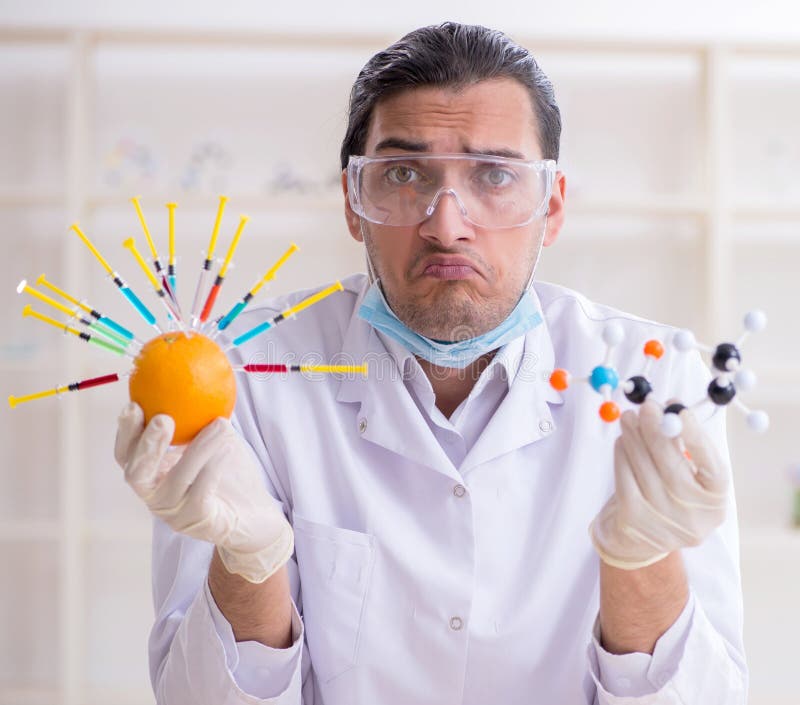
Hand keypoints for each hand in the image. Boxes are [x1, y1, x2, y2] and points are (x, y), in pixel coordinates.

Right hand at [114, 402, 293, 582]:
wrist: (255, 513)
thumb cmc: (230, 470)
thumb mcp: (213, 438)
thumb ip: (199, 415)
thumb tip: (197, 373)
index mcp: (152, 474)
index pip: (126, 455)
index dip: (124, 432)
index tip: (134, 404)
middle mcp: (156, 497)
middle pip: (135, 474)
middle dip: (146, 444)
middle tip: (164, 418)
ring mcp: (175, 514)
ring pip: (175, 481)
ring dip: (197, 449)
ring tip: (218, 424)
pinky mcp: (199, 523)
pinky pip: (202, 492)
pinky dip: (214, 466)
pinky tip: (228, 446)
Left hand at [590, 399, 728, 569]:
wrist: (638, 540)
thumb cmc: (667, 496)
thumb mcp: (685, 476)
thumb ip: (682, 446)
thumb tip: (670, 408)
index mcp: (715, 502)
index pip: (713, 467)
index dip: (696, 437)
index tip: (680, 410)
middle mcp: (693, 516)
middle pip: (673, 466)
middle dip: (657, 430)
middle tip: (647, 406)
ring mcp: (663, 522)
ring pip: (645, 468)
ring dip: (634, 437)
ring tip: (629, 418)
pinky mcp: (633, 521)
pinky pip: (625, 478)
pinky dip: (622, 455)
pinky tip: (622, 441)